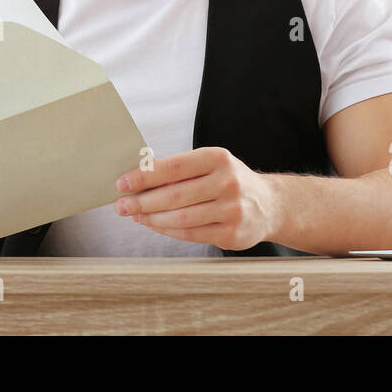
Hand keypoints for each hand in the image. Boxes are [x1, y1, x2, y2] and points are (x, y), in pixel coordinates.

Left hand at [113, 147, 280, 250]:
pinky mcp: (232, 233)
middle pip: (174, 195)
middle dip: (142, 202)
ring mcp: (232, 209)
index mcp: (217, 158)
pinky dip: (167, 230)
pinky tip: (155, 225)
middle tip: (121, 206)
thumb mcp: (210, 165)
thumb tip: (137, 182)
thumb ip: (178, 171)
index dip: (144, 176)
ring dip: (152, 218)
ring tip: (136, 216)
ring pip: (181, 217)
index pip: (173, 167)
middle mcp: (227, 182)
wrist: (269, 204)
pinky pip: (191, 234)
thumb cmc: (229, 182)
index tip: (122, 183)